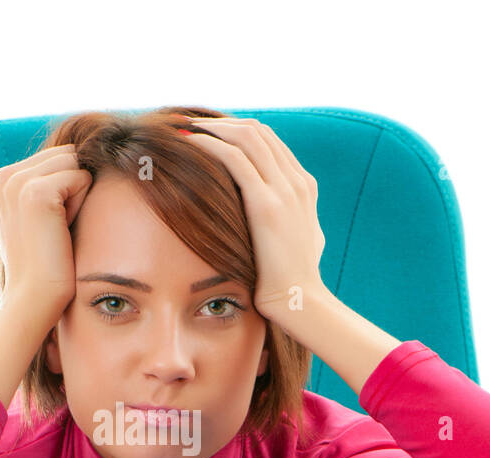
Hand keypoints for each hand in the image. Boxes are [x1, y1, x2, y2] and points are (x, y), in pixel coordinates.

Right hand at [0, 144, 92, 322]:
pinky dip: (81, 204)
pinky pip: (81, 178)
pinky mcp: (36, 193)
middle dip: (71, 188)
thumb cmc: (41, 263)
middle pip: (66, 156)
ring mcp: (17, 183)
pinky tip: (62, 230)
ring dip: (77, 196)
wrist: (33, 297)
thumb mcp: (31, 217)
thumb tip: (74, 158)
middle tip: (55, 228)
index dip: (63, 191)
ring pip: (74, 164)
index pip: (56, 158)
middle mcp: (3, 176)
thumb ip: (39, 186)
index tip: (45, 225)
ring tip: (57, 229)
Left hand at [180, 117, 329, 333]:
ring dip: (212, 128)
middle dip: (222, 123)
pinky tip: (188, 145)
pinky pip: (235, 158)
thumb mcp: (296, 242)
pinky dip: (210, 145)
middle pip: (258, 131)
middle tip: (191, 125)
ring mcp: (285, 190)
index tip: (209, 133)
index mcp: (304, 187)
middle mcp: (297, 181)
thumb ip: (287, 221)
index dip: (237, 130)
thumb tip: (272, 220)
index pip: (269, 141)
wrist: (299, 302)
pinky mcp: (266, 204)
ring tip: (185, 129)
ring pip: (247, 136)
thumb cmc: (290, 282)